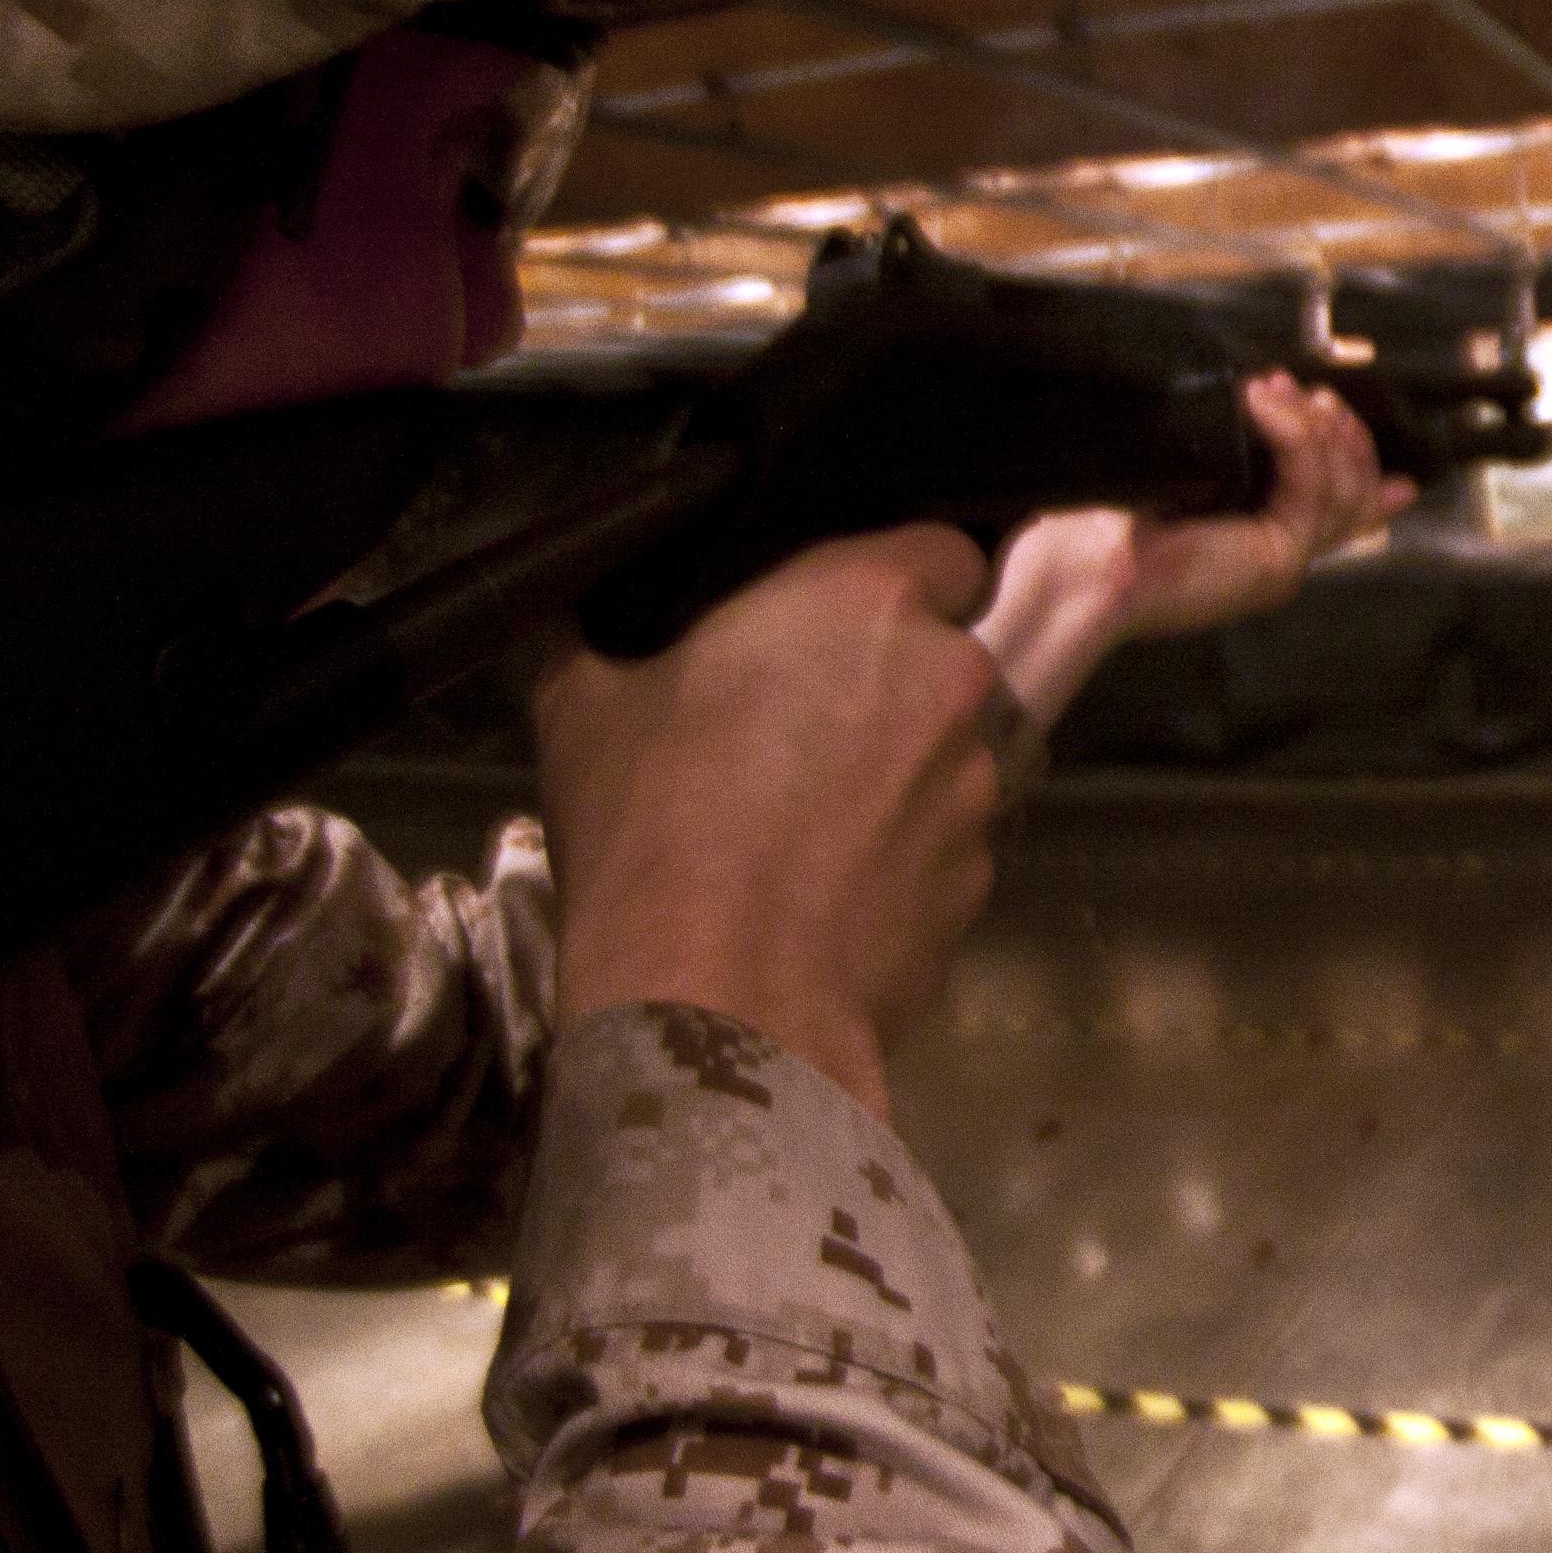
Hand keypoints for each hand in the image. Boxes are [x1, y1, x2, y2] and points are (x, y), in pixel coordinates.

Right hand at [536, 524, 1008, 1113]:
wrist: (718, 1002)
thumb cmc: (650, 827)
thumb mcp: (581, 708)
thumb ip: (595, 641)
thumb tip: (571, 622)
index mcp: (868, 602)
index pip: (946, 551)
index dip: (901, 584)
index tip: (838, 625)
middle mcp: (950, 683)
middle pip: (946, 662)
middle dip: (891, 689)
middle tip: (800, 732)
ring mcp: (976, 792)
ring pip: (949, 762)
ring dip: (898, 781)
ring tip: (804, 835)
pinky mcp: (980, 888)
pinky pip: (942, 853)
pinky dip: (900, 866)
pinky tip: (825, 903)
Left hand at [972, 375, 1406, 719]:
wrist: (1078, 576)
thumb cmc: (1100, 526)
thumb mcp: (1171, 476)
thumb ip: (1221, 449)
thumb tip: (1253, 400)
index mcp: (1254, 544)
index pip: (1340, 507)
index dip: (1362, 462)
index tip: (1336, 405)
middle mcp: (1279, 557)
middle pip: (1355, 492)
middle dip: (1341, 431)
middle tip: (1307, 392)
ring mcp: (1284, 560)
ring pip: (1345, 485)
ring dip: (1315, 424)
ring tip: (1272, 389)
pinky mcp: (1280, 557)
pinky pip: (1313, 482)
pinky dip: (1295, 433)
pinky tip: (1262, 402)